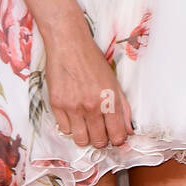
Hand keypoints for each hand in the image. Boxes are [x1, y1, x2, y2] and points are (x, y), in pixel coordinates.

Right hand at [43, 19, 132, 149]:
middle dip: (101, 140)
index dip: (117, 140)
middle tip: (100, 131)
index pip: (117, 135)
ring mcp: (73, 107)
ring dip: (85, 136)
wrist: (68, 44)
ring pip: (80, 140)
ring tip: (86, 125)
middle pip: (98, 141)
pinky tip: (73, 114)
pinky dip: (70, 125)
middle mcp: (91, 106)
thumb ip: (122, 106)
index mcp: (109, 100)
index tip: (115, 138)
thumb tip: (128, 129)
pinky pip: (65, 129)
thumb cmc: (92, 59)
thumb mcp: (113, 81)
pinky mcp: (57, 105)